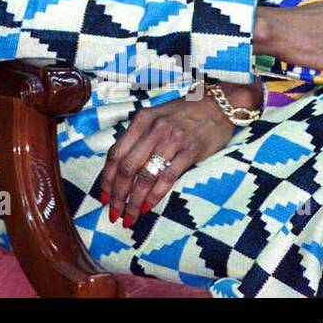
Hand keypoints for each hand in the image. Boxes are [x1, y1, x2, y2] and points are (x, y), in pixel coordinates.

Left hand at [99, 82, 260, 225]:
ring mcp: (172, 139)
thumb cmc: (184, 114)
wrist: (219, 105)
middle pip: (126, 167)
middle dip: (117, 195)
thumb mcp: (155, 118)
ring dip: (134, 200)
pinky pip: (168, 177)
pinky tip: (148, 207)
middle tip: (114, 213)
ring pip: (144, 175)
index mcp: (140, 120)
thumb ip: (138, 138)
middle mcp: (153, 128)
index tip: (103, 196)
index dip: (106, 178)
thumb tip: (120, 170)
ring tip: (130, 217)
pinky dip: (155, 195)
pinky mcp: (191, 150)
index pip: (115, 153)